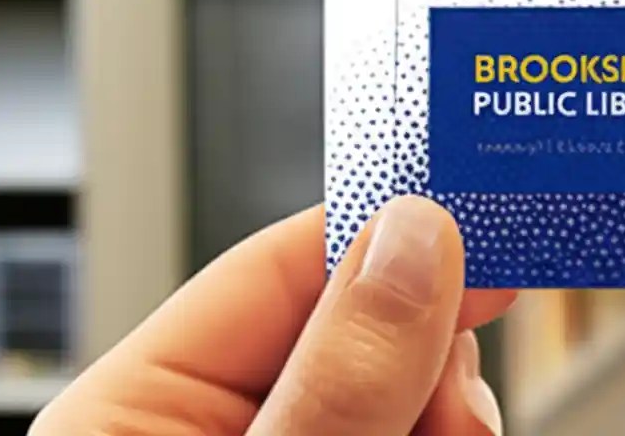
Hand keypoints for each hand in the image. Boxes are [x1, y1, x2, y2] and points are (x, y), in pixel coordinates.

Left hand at [30, 196, 515, 434]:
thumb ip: (339, 377)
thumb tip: (412, 240)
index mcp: (142, 409)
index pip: (278, 264)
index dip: (385, 229)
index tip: (482, 210)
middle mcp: (224, 428)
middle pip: (363, 324)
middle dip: (432, 350)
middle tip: (456, 401)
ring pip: (409, 382)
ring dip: (452, 407)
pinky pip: (422, 428)